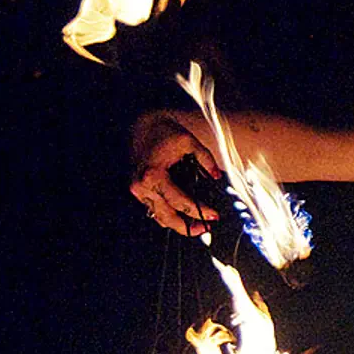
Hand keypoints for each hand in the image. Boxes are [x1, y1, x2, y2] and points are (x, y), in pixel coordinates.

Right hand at [130, 116, 221, 234]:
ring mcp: (137, 190)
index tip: (214, 216)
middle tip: (206, 229)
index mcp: (154, 175)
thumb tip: (217, 176)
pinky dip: (167, 216)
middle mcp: (142, 186)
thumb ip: (205, 159)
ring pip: (158, 216)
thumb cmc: (164, 132)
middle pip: (166, 217)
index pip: (180, 202)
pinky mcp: (137, 190)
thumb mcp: (189, 141)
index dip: (199, 211)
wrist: (141, 124)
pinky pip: (152, 209)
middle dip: (187, 227)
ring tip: (197, 228)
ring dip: (177, 224)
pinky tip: (182, 218)